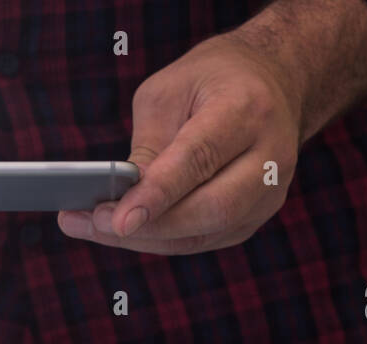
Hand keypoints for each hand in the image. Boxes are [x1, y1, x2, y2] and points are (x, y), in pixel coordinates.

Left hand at [58, 33, 300, 255]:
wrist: (273, 81)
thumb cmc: (211, 82)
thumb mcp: (168, 92)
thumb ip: (147, 147)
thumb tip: (120, 201)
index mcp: (247, 109)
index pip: (199, 160)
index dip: (156, 195)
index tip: (116, 220)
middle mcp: (270, 156)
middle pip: (210, 210)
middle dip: (147, 226)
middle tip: (94, 223)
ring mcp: (269, 193)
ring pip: (203, 234)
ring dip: (145, 238)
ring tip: (93, 227)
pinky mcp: (255, 217)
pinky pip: (201, 239)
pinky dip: (160, 239)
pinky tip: (125, 230)